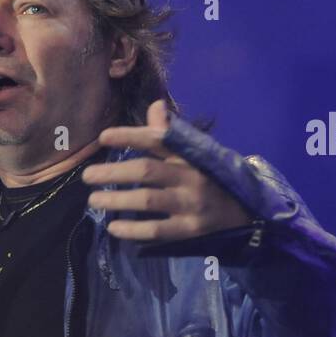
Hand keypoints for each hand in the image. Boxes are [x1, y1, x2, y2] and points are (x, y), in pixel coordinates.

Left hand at [82, 99, 252, 243]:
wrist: (248, 212)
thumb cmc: (214, 179)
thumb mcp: (200, 153)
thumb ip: (173, 134)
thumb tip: (155, 106)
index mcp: (191, 155)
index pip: (157, 140)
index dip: (129, 136)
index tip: (103, 137)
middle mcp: (190, 176)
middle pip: (146, 170)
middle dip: (113, 172)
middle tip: (87, 176)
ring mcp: (190, 204)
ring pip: (146, 200)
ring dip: (116, 200)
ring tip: (93, 200)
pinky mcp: (190, 229)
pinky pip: (156, 230)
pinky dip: (132, 230)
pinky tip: (114, 228)